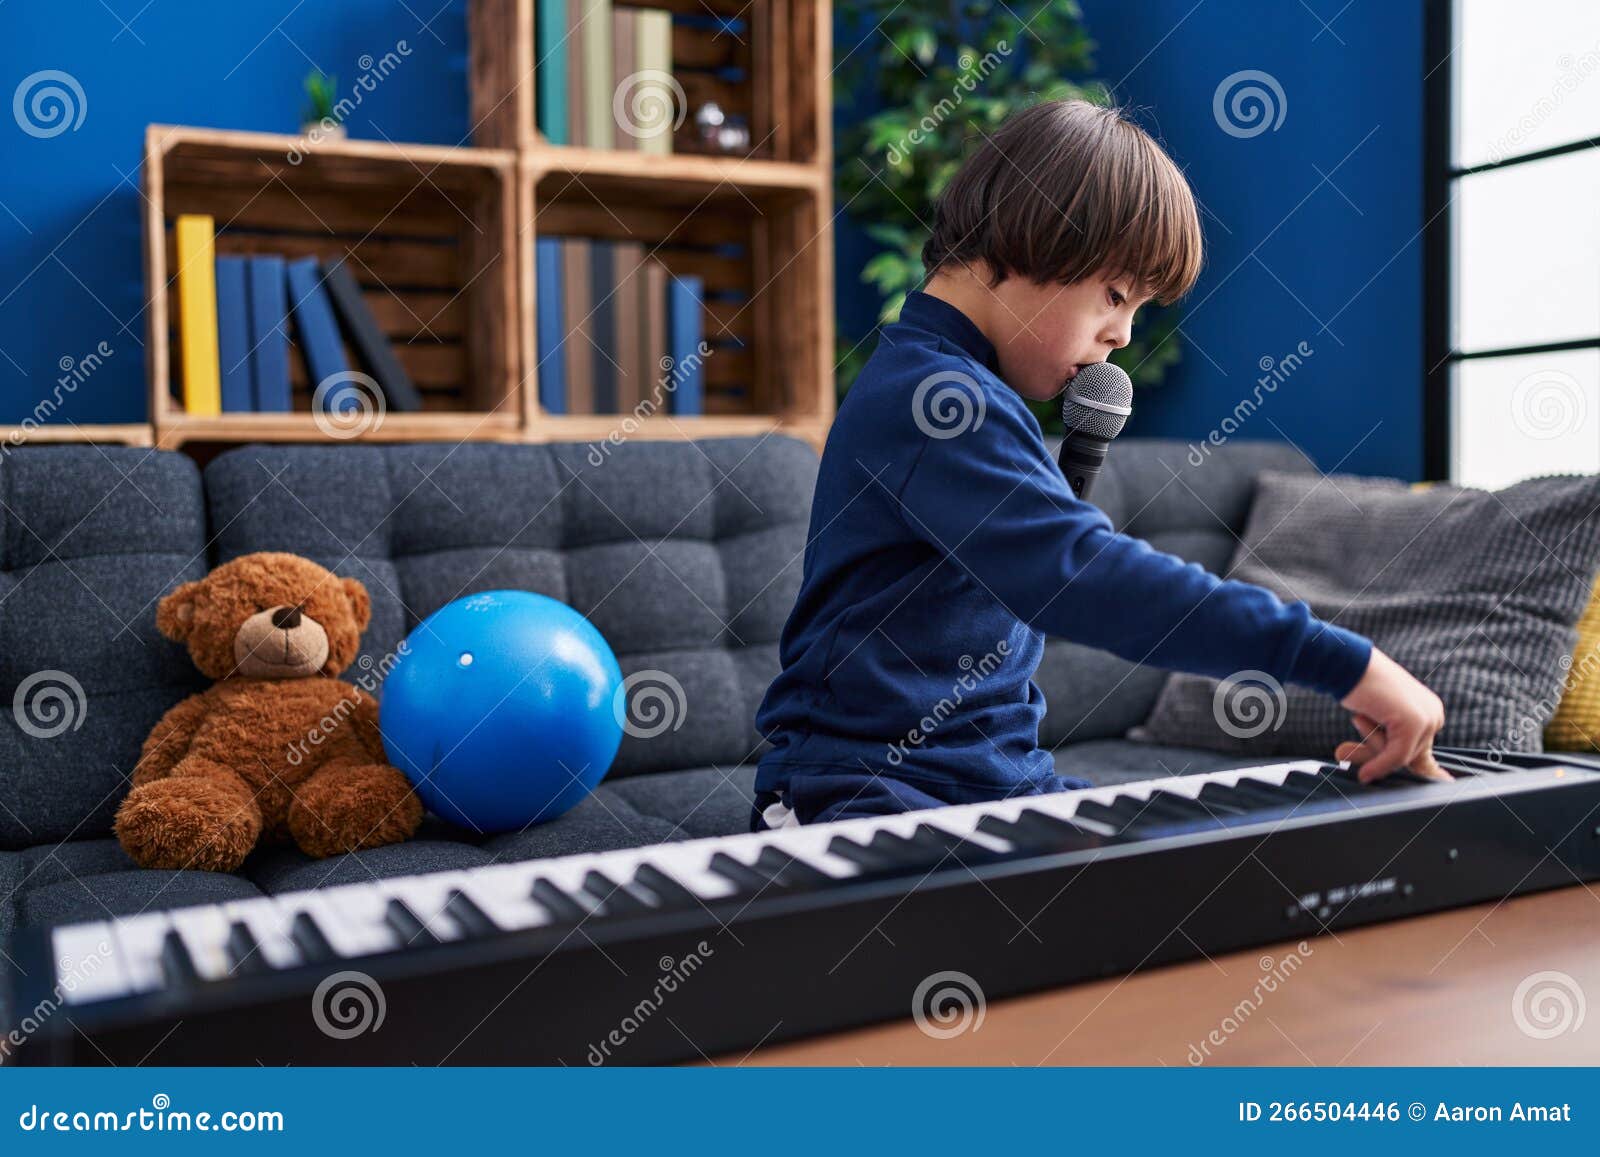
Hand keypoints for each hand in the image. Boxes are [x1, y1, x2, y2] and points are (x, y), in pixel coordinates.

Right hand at [1334, 646, 1451, 782]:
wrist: (1348, 665)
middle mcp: (1433, 715)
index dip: (1429, 773)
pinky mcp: (1413, 723)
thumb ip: (1385, 749)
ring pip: (1401, 758)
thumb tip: (1378, 777)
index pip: (1426, 755)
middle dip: (1380, 754)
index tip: (1443, 785)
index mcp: (1429, 712)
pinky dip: (1378, 765)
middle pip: (1410, 757)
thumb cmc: (1358, 689)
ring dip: (1373, 748)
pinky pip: (1396, 756)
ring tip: (1360, 718)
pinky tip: (1364, 773)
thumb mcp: (1378, 723)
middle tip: (1351, 741)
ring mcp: (1426, 718)